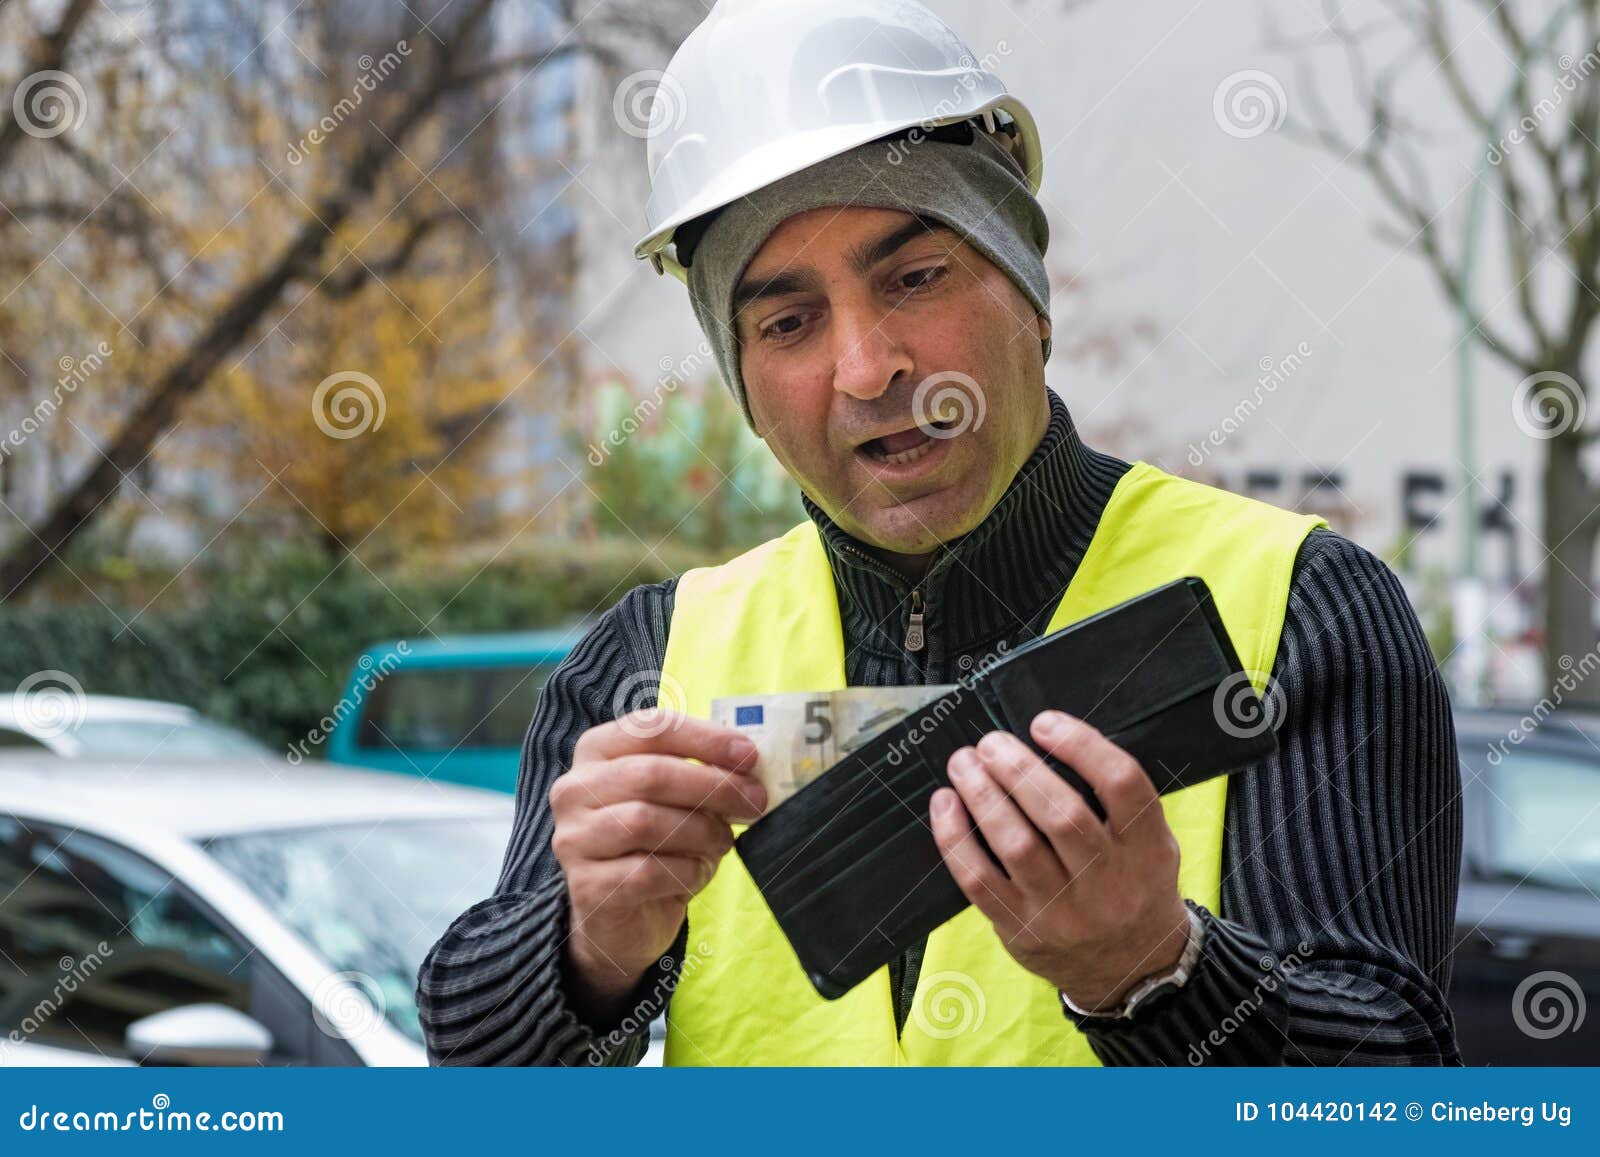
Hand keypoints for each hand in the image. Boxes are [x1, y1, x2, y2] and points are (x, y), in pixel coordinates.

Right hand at [552, 711, 765, 1020]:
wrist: (625, 918)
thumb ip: (703, 773)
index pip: (650, 727)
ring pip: (647, 822)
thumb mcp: (678, 799)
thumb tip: (748, 763)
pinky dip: (686, 871)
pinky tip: (697, 873)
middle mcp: (574, 789)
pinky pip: (647, 872)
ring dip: (701, 831)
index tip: (749, 755)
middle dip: (713, 786)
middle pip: (651, 774)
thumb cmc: (657, 845)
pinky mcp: (587, 886)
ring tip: (724, 841)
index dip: (705, 738)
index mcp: (597, 751)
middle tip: (754, 802)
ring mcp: (574, 838)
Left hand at [929, 710, 1191, 1012]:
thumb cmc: (1132, 886)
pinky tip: (945, 804)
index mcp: (1146, 847)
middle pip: (1061, 813)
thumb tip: (1050, 738)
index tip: (1043, 723)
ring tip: (963, 763)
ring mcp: (1063, 910)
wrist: (1132, 968)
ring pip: (1017, 844)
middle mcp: (1108, 880)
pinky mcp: (1022, 929)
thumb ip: (1116, 801)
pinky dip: (956, 838)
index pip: (1121, 784)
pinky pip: (979, 879)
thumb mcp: (1151, 844)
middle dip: (1017, 769)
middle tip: (990, 742)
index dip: (1081, 745)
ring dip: (982, 795)